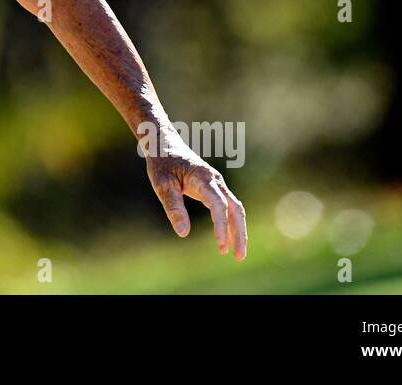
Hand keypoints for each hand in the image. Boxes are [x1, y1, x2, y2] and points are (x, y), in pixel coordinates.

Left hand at [143, 126, 246, 260]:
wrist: (164, 144)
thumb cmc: (162, 163)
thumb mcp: (163, 185)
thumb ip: (174, 207)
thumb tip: (183, 233)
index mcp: (203, 178)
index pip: (218, 204)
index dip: (221, 225)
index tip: (219, 245)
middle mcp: (215, 181)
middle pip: (235, 209)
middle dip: (239, 233)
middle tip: (238, 257)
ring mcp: (216, 184)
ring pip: (235, 209)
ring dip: (238, 231)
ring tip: (236, 254)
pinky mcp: (212, 188)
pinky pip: (227, 208)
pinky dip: (230, 224)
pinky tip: (227, 240)